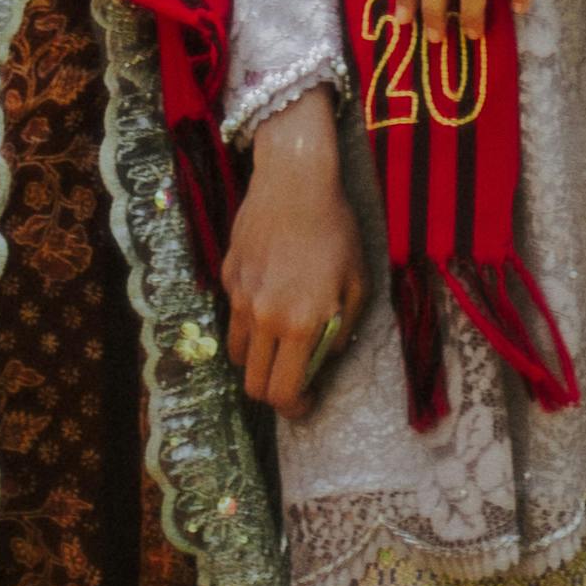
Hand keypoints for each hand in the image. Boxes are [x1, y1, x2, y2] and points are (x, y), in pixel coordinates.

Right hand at [226, 92, 365, 416]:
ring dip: (258, 357)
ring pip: (238, 353)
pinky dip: (249, 319)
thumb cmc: (335, 228)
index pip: (283, 393)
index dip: (296, 408)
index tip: (308, 400)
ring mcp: (240, 297)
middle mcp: (263, 318)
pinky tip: (270, 291)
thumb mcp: (358, 281)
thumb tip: (326, 357)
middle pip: (253, 384)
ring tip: (281, 336)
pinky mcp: (227, 275)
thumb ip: (343, 329)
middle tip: (294, 377)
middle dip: (274, 391)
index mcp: (300, 324)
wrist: (296, 177)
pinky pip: (234, 314)